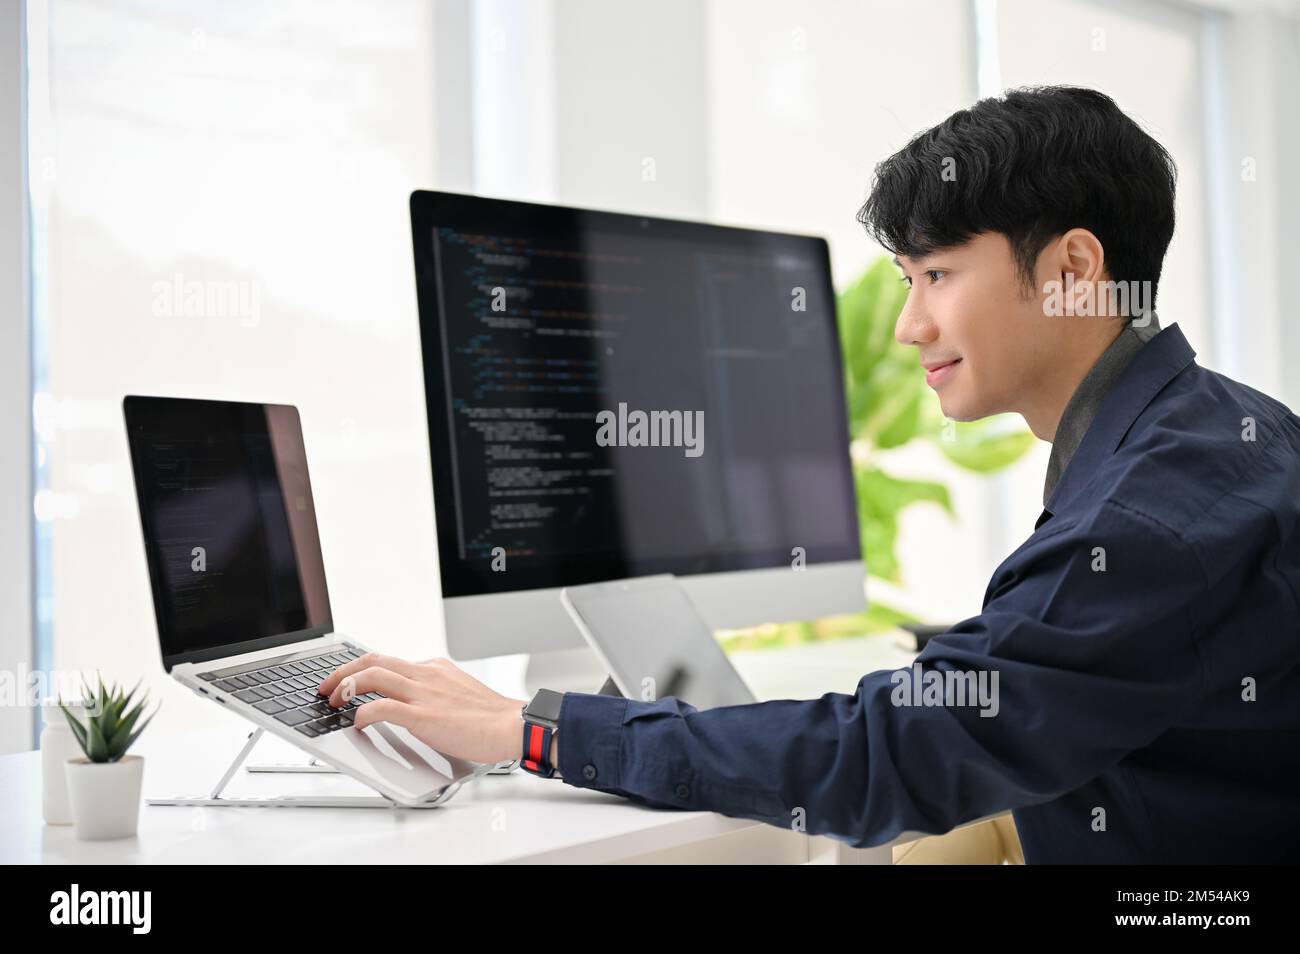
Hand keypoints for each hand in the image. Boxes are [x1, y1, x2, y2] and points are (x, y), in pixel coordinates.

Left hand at [316, 653, 526, 764]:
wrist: (511, 725)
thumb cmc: (490, 716)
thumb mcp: (458, 690)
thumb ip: (435, 690)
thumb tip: (411, 702)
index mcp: (433, 668)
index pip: (389, 660)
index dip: (361, 668)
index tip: (347, 679)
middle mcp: (425, 674)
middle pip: (373, 660)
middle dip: (342, 671)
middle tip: (328, 687)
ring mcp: (423, 693)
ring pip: (372, 676)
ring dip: (345, 687)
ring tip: (334, 701)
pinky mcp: (423, 716)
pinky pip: (381, 708)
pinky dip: (363, 713)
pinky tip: (358, 723)